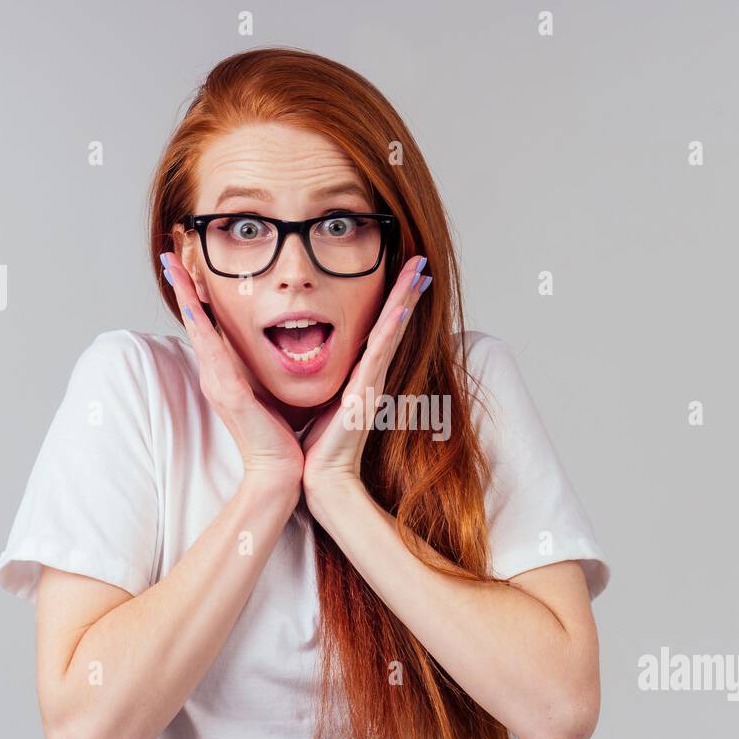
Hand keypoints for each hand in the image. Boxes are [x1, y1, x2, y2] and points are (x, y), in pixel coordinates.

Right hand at [160, 252, 303, 491]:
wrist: (280, 472)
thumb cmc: (278, 437)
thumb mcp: (267, 394)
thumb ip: (260, 373)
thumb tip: (266, 352)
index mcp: (225, 375)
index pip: (207, 326)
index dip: (196, 295)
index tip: (188, 266)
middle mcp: (215, 376)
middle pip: (194, 321)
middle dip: (182, 287)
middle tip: (170, 254)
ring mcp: (218, 385)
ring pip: (198, 331)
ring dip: (186, 298)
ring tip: (175, 268)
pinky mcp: (229, 396)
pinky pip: (213, 355)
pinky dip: (202, 329)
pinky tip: (195, 309)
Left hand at [301, 254, 430, 506]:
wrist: (322, 478)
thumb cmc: (319, 446)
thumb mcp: (322, 401)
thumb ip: (329, 381)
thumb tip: (317, 362)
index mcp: (362, 374)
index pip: (381, 328)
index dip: (395, 300)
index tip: (407, 273)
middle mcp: (372, 375)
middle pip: (393, 324)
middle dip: (407, 291)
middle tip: (421, 261)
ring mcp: (371, 384)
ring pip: (391, 333)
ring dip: (405, 301)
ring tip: (419, 273)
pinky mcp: (364, 395)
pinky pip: (378, 357)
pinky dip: (390, 333)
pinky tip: (399, 310)